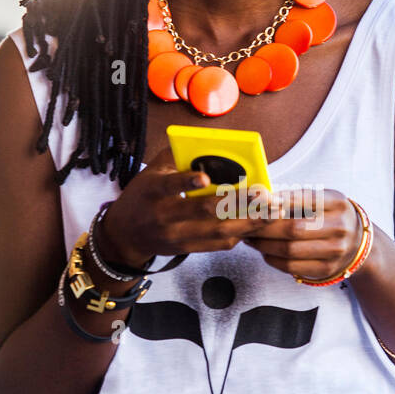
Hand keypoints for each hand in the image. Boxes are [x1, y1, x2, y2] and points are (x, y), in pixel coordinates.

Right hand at [97, 146, 266, 265]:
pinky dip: (239, 234)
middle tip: (263, 194)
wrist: (124, 235)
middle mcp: (164, 216)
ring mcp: (176, 236)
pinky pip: (217, 244)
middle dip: (237, 202)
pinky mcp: (187, 249)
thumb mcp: (151, 172)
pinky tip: (256, 224)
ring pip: (217, 231)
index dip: (187, 182)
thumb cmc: (143, 196)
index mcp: (153, 191)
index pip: (169, 186)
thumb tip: (210, 144)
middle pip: (203, 211)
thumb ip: (177, 157)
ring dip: (247, 222)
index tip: (205, 177)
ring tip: (270, 212)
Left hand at [241, 187, 362, 281]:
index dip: (277, 200)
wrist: (356, 242)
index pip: (304, 199)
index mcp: (338, 203)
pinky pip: (291, 266)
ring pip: (289, 250)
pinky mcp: (326, 269)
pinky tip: (263, 251)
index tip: (255, 200)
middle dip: (263, 227)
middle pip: (293, 228)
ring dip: (263, 244)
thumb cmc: (329, 215)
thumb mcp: (322, 200)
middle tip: (245, 224)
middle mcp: (340, 227)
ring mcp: (335, 250)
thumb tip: (259, 196)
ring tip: (250, 237)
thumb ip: (296, 197)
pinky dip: (272, 259)